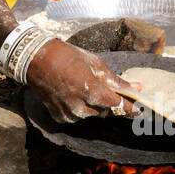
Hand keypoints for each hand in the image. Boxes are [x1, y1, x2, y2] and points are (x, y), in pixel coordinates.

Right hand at [26, 39, 142, 123]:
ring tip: (82, 87)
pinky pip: (76, 116)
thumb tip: (136, 88)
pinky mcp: (59, 116)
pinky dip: (78, 107)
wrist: (36, 60)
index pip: (118, 106)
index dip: (130, 108)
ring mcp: (69, 113)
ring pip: (90, 114)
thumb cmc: (66, 57)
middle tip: (102, 87)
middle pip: (105, 111)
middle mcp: (81, 107)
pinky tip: (72, 93)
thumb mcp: (94, 63)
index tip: (138, 109)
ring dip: (92, 105)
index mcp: (92, 91)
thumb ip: (115, 80)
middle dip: (107, 101)